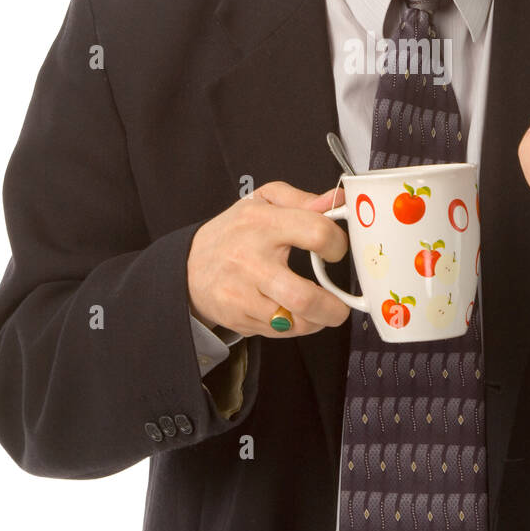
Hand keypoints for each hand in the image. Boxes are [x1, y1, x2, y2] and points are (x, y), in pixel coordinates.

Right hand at [187, 181, 350, 336]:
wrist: (189, 264)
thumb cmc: (234, 231)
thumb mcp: (263, 202)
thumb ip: (302, 199)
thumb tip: (336, 200)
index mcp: (262, 223)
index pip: (315, 233)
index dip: (337, 244)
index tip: (336, 251)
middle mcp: (250, 260)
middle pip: (302, 296)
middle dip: (332, 307)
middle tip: (340, 305)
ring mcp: (241, 293)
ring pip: (291, 321)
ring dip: (316, 321)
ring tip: (320, 310)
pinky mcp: (237, 317)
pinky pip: (277, 331)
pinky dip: (294, 326)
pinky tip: (294, 313)